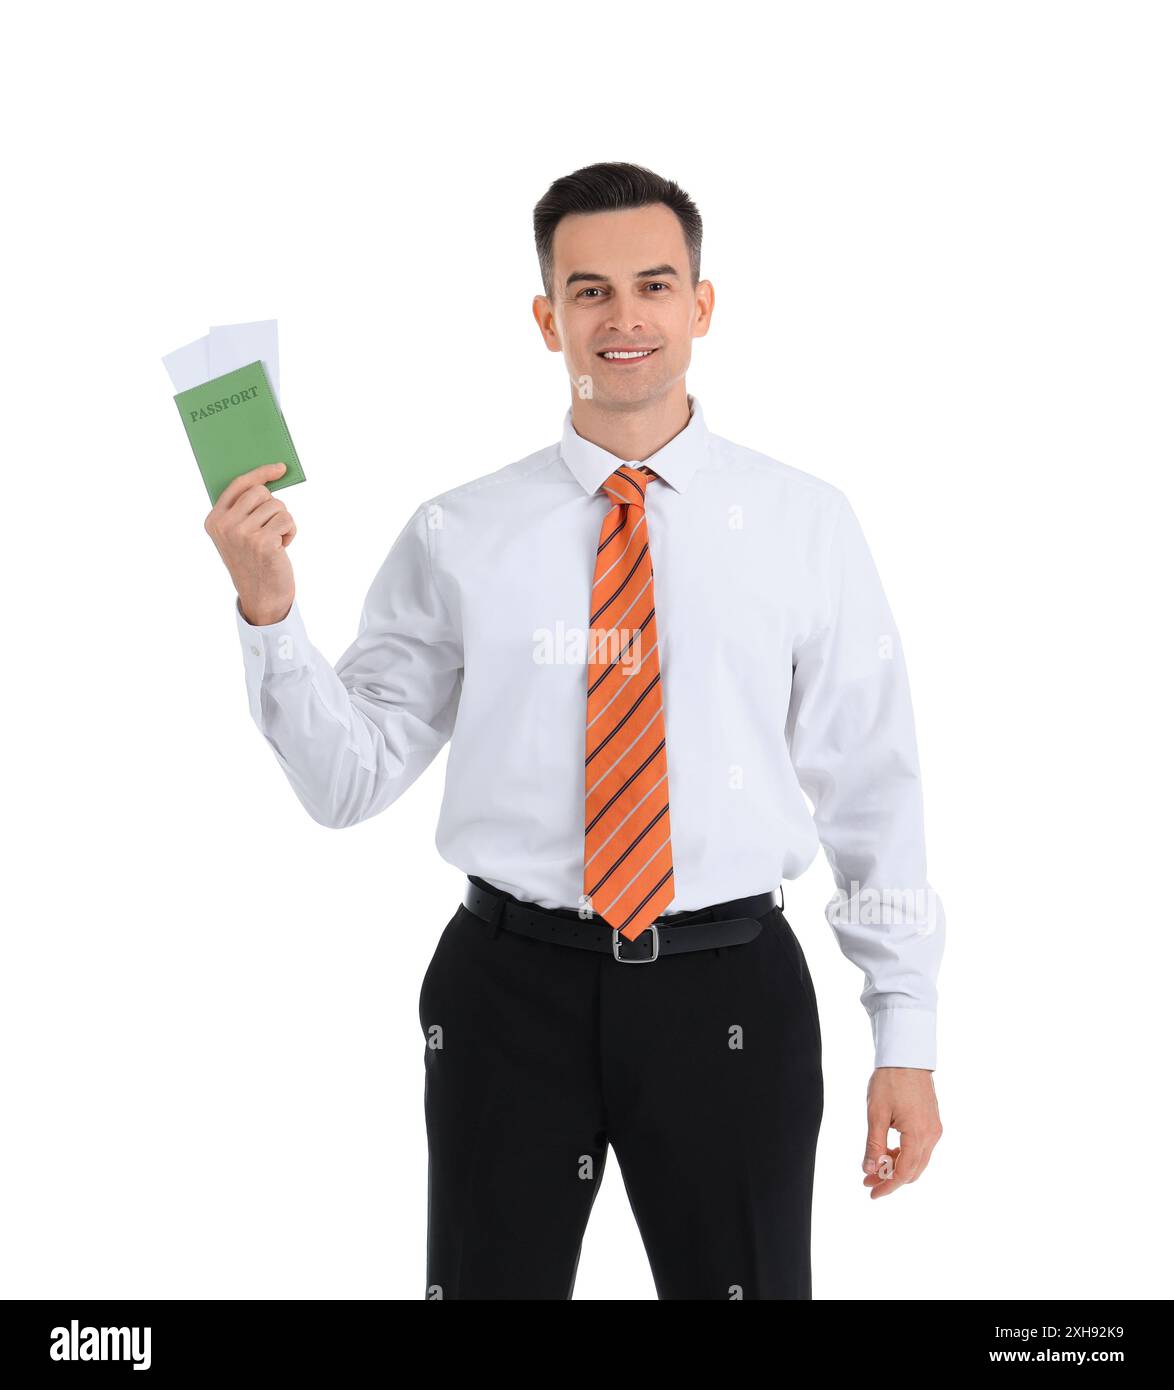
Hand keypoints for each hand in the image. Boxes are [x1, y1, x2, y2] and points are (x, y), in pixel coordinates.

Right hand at [204, 462, 296, 625]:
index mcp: (214, 520)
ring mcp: (243, 534)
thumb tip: (266, 479)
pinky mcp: (263, 542)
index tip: (280, 468)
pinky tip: (281, 548)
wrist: (262, 596)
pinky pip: (287, 520)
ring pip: (277, 506)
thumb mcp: (238, 535)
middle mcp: (225, 525)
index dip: (260, 473)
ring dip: (283, 522)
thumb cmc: (254, 561)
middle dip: (273, 507)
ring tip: (275, 541)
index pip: (238, 485)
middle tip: (271, 528)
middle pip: (261, 492)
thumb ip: (242, 510)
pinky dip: (290, 533)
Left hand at [862, 1067, 942, 1198]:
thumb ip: (874, 1144)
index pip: (904, 1172)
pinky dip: (904, 1155)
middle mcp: (931, 1135)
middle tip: (868, 1182)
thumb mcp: (876, 1114)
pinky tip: (887, 1153)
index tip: (872, 1193)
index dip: (888, 1186)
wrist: (906, 1057)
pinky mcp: (932, 1122)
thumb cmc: (890, 1081)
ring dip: (897, 1167)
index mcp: (918, 1135)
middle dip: (891, 1179)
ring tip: (873, 1168)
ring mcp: (934, 1129)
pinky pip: (920, 1148)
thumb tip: (870, 1170)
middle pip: (913, 1170)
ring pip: (917, 1160)